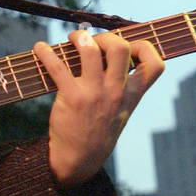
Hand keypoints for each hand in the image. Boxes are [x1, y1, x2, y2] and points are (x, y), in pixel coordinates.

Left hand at [32, 29, 163, 186]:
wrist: (80, 159)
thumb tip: (109, 56)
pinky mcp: (72, 97)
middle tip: (93, 41)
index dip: (146, 48)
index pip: (156, 65)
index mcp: (131, 95)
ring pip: (91, 51)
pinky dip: (45, 53)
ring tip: (72, 39)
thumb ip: (122, 88)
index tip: (129, 44)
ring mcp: (94, 94)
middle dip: (106, 36)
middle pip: (121, 48)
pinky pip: (57, 66)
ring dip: (79, 37)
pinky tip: (39, 49)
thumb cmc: (98, 131)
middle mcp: (116, 91)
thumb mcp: (120, 112)